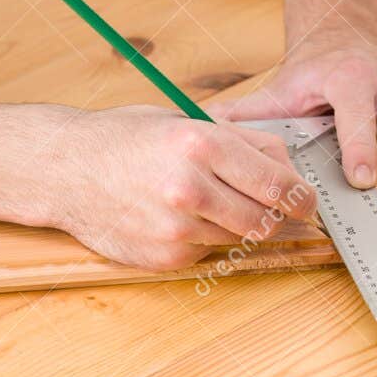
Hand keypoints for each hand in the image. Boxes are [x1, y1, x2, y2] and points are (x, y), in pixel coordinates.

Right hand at [48, 105, 316, 268]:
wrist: (66, 170)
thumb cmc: (127, 138)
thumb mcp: (187, 121)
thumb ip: (242, 142)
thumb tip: (288, 166)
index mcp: (202, 143)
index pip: (277, 182)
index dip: (303, 195)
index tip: (310, 200)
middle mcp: (191, 187)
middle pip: (266, 217)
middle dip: (285, 217)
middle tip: (293, 213)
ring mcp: (177, 226)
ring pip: (241, 236)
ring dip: (244, 225)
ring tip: (226, 205)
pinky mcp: (165, 256)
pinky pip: (209, 250)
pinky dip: (210, 237)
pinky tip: (187, 217)